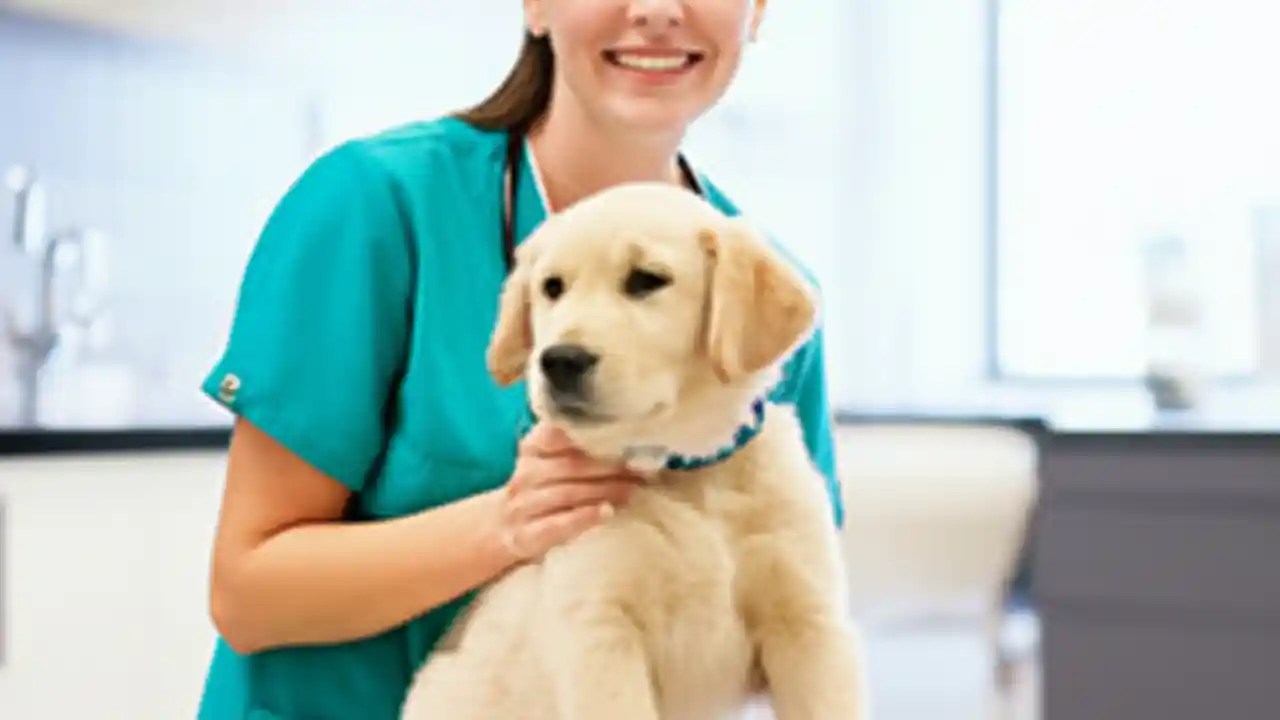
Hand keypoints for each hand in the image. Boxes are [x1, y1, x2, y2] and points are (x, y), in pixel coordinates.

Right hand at [495, 422, 640, 563]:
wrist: (502, 527)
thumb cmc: (542, 488)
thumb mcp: (551, 461)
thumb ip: (578, 446)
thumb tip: (630, 434)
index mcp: (533, 448)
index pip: (558, 433)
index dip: (591, 434)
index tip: (624, 434)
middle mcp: (526, 474)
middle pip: (571, 466)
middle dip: (611, 466)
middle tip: (643, 468)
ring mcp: (523, 506)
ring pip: (567, 494)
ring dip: (605, 490)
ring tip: (634, 489)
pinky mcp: (526, 535)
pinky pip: (557, 525)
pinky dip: (584, 517)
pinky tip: (607, 512)